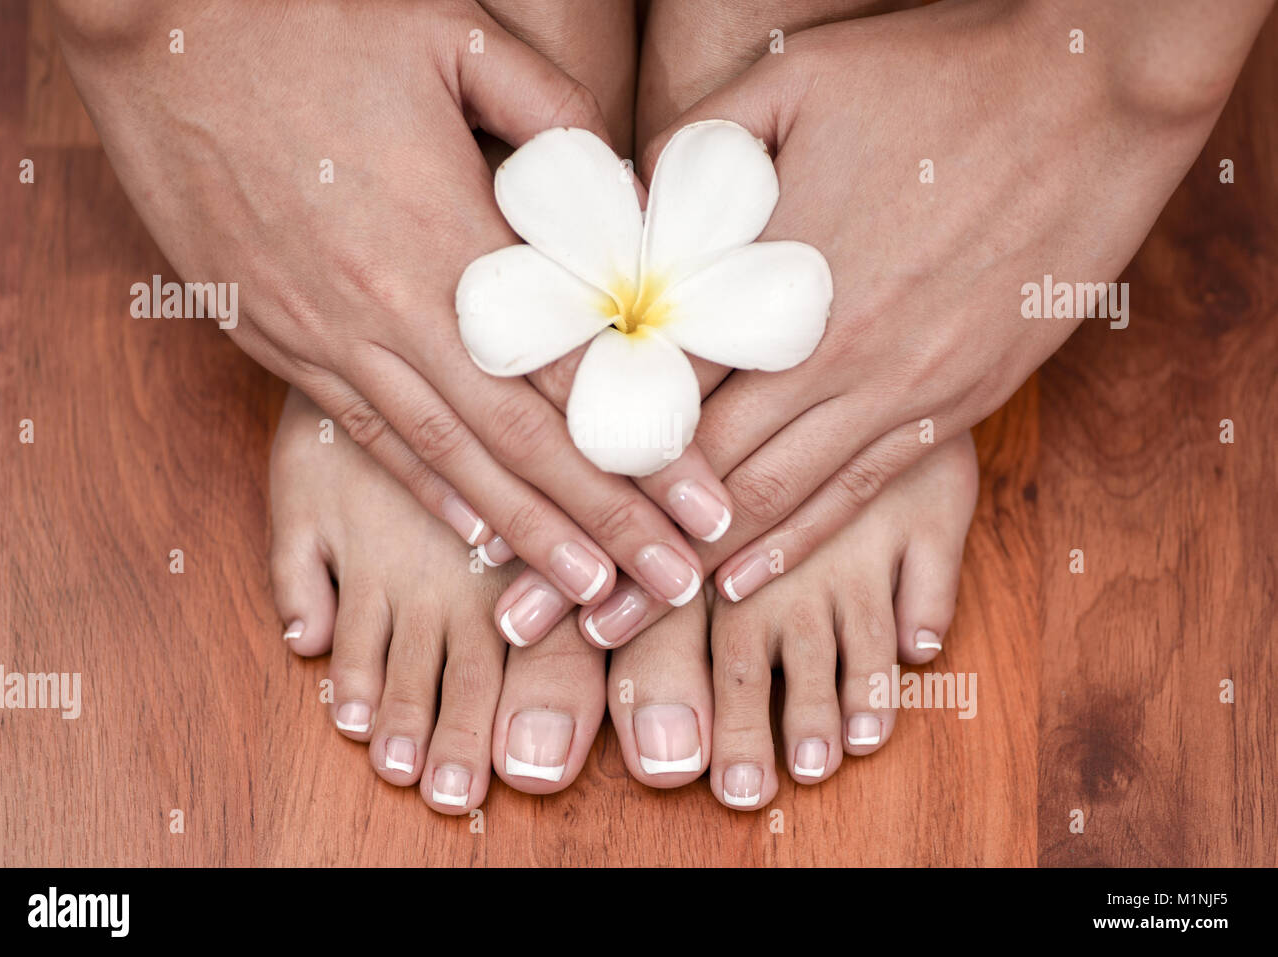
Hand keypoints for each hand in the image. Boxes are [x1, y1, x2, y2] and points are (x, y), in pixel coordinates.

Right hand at [51, 0, 721, 609]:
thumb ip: (556, 117)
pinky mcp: (274, 337)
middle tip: (668, 582)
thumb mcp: (457, 35)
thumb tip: (625, 195)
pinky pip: (363, 433)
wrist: (152, 22)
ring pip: (445, 457)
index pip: (569, 374)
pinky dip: (424, 490)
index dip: (644, 451)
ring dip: (523, 532)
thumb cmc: (310, 17)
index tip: (701, 507)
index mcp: (448, 234)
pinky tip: (474, 536)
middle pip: (519, 441)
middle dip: (604, 523)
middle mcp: (391, 308)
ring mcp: (326, 332)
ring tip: (587, 593)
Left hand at [553, 0, 1268, 646]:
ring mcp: (894, 386)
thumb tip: (625, 206)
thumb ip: (698, 149)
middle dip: (611, 547)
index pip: (650, 390)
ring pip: (769, 501)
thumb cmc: (939, 74)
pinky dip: (793, 544)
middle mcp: (823, 351)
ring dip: (688, 571)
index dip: (576, 461)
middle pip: (692, 473)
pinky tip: (742, 583)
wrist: (1095, 92)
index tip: (516, 518)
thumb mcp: (794, 76)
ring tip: (623, 631)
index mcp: (772, 275)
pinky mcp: (954, 404)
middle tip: (541, 617)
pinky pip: (858, 493)